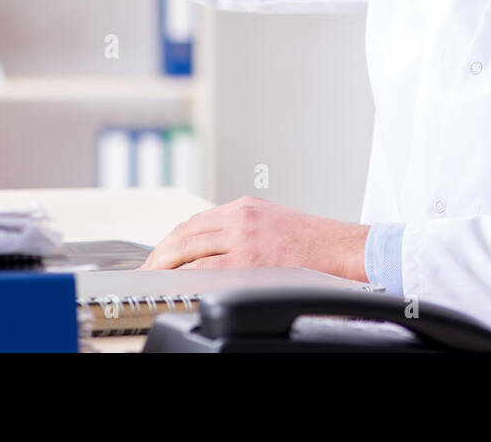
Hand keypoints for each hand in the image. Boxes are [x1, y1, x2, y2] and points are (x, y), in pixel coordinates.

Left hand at [137, 195, 370, 281]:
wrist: (345, 250)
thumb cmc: (316, 243)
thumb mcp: (275, 222)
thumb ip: (244, 229)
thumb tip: (215, 248)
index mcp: (245, 207)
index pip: (194, 221)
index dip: (170, 240)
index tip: (158, 255)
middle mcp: (241, 217)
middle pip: (185, 233)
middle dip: (159, 253)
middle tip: (145, 270)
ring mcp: (244, 237)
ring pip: (189, 248)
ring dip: (165, 265)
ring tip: (153, 279)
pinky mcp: (250, 259)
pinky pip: (206, 267)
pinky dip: (186, 275)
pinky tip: (176, 284)